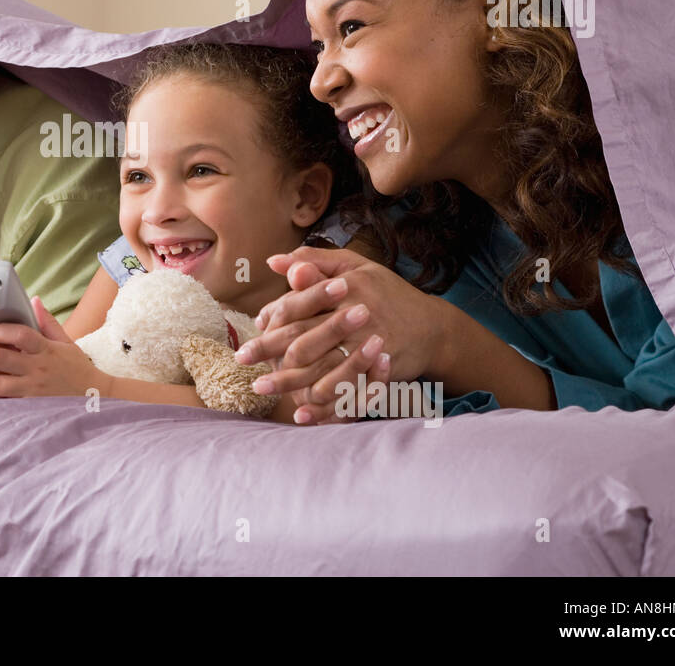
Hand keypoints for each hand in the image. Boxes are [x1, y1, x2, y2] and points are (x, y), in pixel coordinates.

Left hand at [0, 297, 110, 398]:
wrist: (96, 399)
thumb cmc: (78, 369)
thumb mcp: (66, 343)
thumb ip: (47, 323)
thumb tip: (33, 300)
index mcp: (45, 348)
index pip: (19, 333)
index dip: (0, 331)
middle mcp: (37, 368)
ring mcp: (33, 389)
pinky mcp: (30, 407)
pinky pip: (4, 403)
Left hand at [238, 246, 441, 423]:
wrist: (433, 327)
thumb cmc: (386, 293)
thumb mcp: (355, 266)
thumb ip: (314, 262)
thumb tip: (273, 261)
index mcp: (347, 289)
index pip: (301, 305)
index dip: (273, 317)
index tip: (251, 328)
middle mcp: (357, 319)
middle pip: (304, 339)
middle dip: (269, 352)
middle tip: (242, 362)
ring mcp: (369, 349)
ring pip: (321, 369)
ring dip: (288, 382)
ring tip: (261, 388)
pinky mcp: (380, 374)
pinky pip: (346, 393)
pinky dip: (323, 406)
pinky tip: (300, 413)